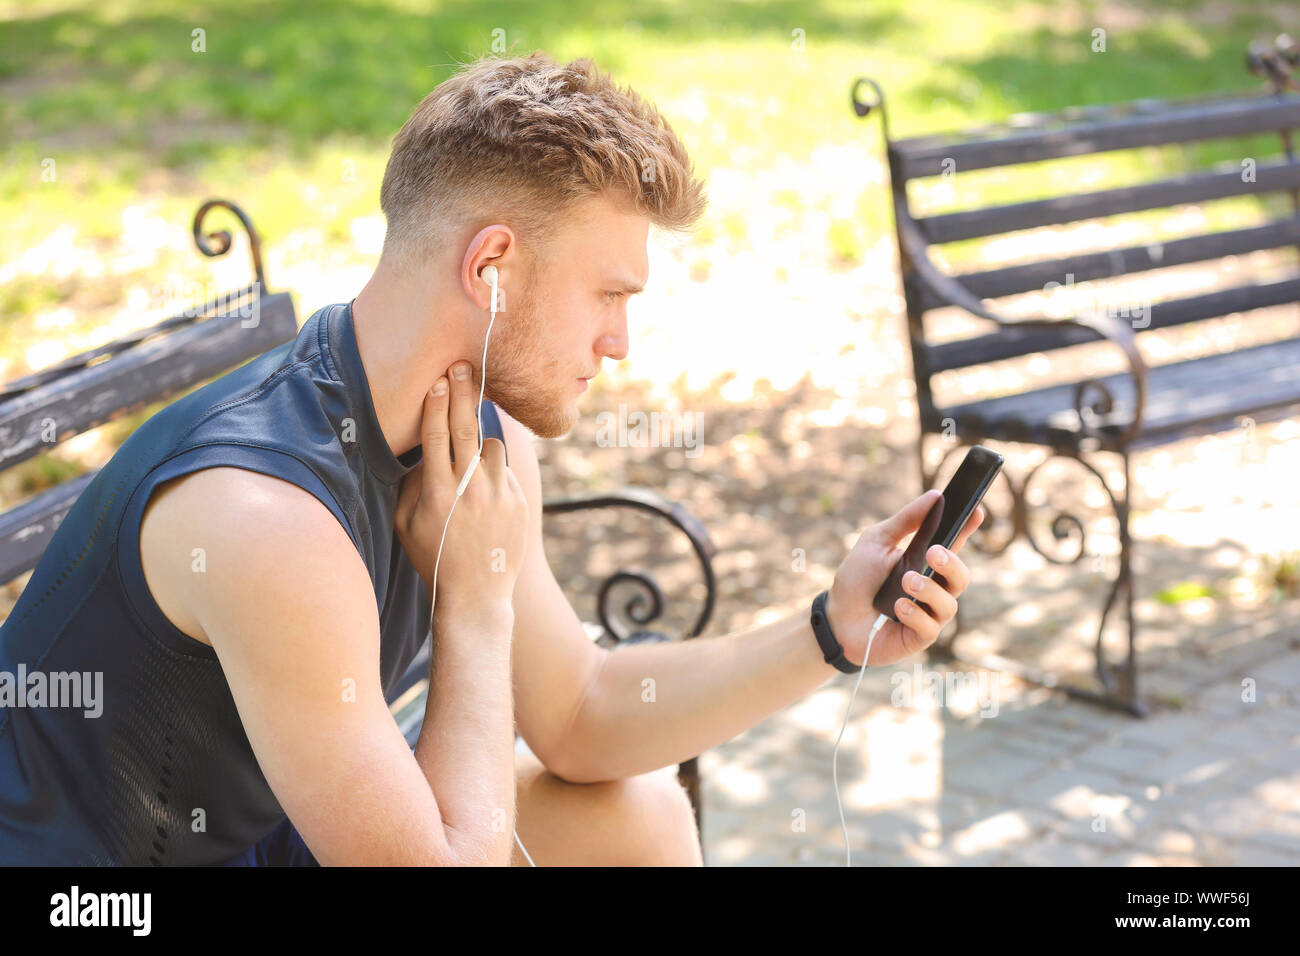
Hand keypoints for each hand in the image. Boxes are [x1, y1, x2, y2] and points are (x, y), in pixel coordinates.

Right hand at [393, 361, 527, 612]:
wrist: (476, 594)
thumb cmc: (434, 557)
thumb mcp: (407, 524)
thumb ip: (412, 484)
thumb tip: (423, 452)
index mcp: (436, 492)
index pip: (435, 435)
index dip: (435, 403)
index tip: (437, 379)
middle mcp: (468, 488)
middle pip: (465, 427)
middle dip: (462, 392)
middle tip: (463, 366)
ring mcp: (497, 494)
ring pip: (491, 446)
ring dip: (481, 446)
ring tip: (471, 467)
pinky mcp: (519, 501)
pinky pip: (506, 470)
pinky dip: (495, 473)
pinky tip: (486, 495)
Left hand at [823, 490, 984, 668]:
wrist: (835, 617)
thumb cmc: (858, 578)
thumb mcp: (876, 542)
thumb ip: (905, 521)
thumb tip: (935, 496)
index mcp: (926, 562)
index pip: (955, 543)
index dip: (968, 528)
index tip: (977, 511)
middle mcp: (934, 589)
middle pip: (961, 577)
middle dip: (952, 564)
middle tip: (934, 552)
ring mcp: (928, 615)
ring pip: (948, 604)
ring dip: (928, 590)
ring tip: (906, 580)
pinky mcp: (919, 638)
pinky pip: (930, 627)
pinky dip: (915, 614)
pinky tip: (898, 606)